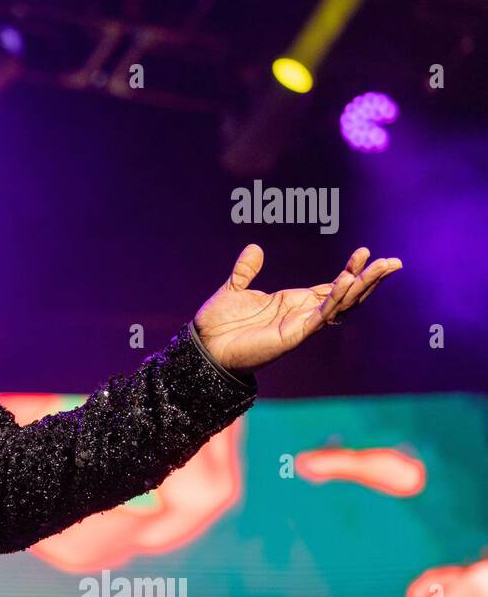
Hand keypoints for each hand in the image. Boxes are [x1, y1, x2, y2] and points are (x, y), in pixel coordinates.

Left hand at [193, 244, 401, 374]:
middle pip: (345, 296)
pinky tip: (346, 281)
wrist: (203, 348)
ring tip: (381, 268)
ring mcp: (299, 325)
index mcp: (292, 304)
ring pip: (340, 306)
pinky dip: (334, 300)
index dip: (350, 271)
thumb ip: (245, 271)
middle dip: (369, 280)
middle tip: (393, 262)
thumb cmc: (217, 325)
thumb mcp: (233, 289)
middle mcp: (301, 315)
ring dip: (361, 286)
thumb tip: (256, 248)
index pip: (331, 287)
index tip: (364, 252)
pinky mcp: (292, 335)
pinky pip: (320, 316)